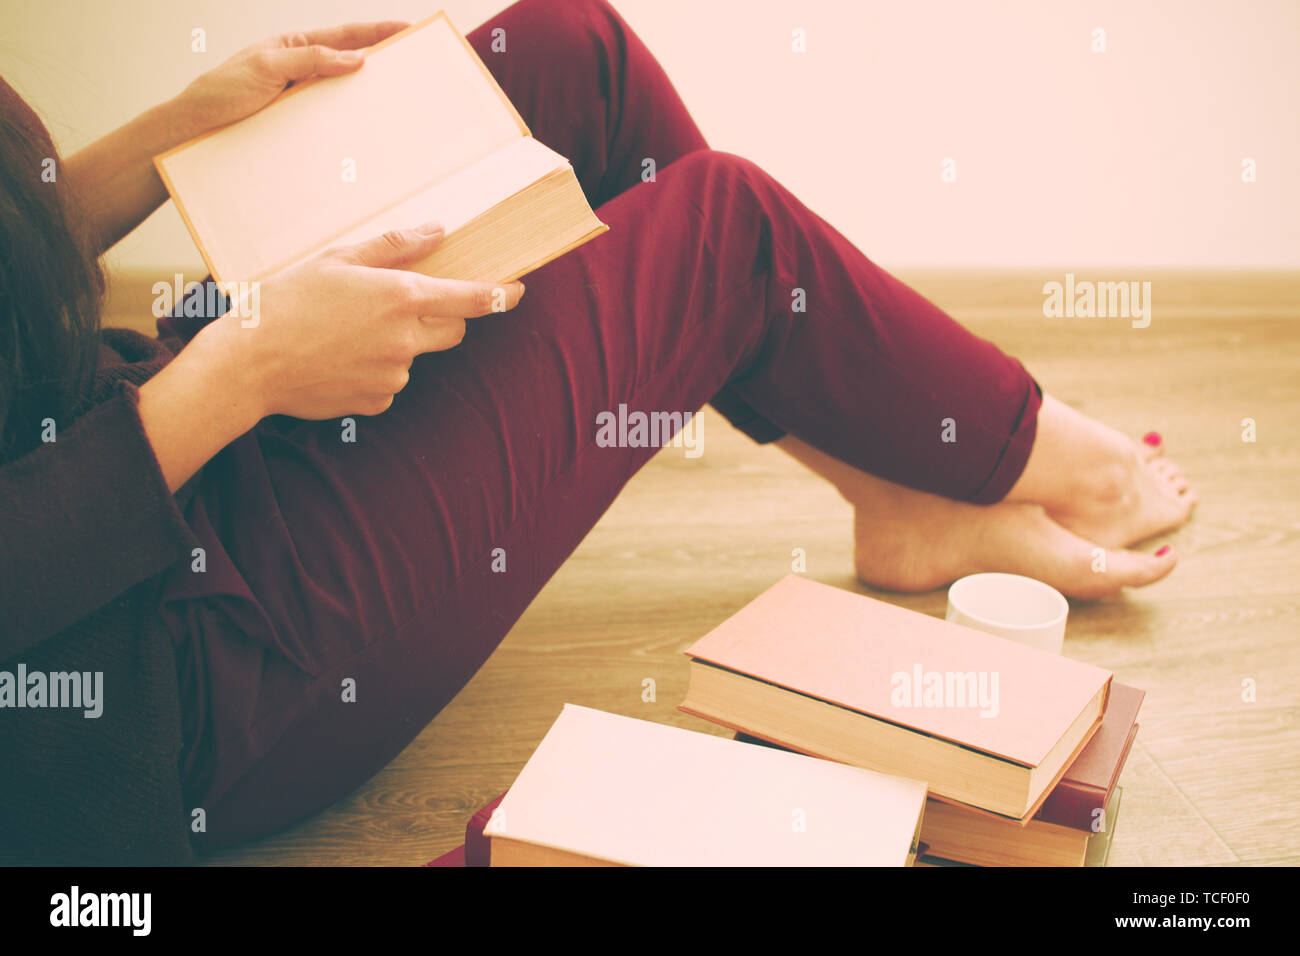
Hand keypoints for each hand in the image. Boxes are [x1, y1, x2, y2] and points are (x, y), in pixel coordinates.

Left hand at [174, 21, 409, 136]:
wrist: (193, 131)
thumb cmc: (219, 94)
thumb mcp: (265, 67)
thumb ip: (309, 60)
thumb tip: (354, 58)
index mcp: (294, 48)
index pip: (344, 36)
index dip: (376, 32)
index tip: (406, 29)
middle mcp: (302, 73)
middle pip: (350, 64)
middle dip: (383, 63)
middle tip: (415, 64)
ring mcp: (303, 102)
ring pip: (344, 96)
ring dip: (369, 99)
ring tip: (398, 102)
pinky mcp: (300, 128)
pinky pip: (332, 124)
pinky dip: (351, 126)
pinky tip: (366, 132)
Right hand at [199, 223, 525, 420]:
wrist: (250, 364)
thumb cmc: (287, 302)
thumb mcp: (337, 259)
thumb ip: (394, 247)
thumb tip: (438, 231)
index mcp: (399, 298)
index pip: (471, 298)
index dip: (501, 294)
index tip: (518, 290)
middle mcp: (405, 340)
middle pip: (454, 329)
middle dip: (445, 315)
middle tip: (403, 304)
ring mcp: (393, 375)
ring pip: (416, 355)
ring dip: (398, 343)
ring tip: (345, 332)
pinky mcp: (377, 401)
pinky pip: (390, 381)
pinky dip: (374, 368)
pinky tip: (337, 358)